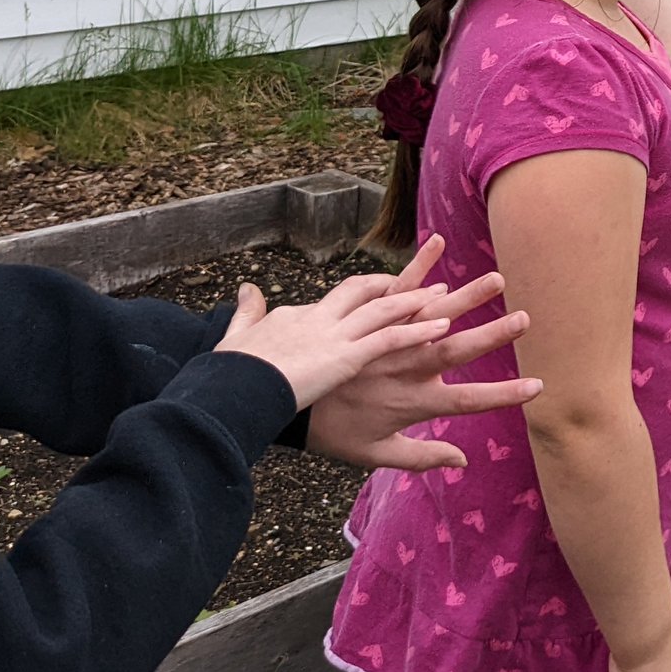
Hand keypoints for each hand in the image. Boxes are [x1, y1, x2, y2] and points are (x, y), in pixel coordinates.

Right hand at [215, 266, 452, 411]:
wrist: (228, 389)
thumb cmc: (226, 374)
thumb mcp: (235, 337)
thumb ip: (246, 312)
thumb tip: (246, 287)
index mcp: (294, 318)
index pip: (330, 303)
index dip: (353, 300)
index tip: (371, 298)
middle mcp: (318, 319)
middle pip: (360, 291)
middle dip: (388, 284)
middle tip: (414, 282)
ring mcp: (333, 335)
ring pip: (383, 308)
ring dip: (415, 299)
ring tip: (444, 292)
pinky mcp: (344, 356)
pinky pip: (389, 338)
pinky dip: (417, 331)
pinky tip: (442, 328)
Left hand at [305, 236, 543, 470]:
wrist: (283, 404)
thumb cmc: (332, 432)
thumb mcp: (377, 453)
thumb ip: (422, 457)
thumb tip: (463, 461)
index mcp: (413, 402)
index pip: (468, 399)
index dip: (504, 395)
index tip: (539, 386)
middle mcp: (405, 369)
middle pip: (456, 350)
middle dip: (493, 335)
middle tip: (525, 317)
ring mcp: (389, 341)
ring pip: (434, 316)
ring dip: (467, 296)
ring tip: (497, 277)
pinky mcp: (370, 319)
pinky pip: (395, 289)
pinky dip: (417, 268)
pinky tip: (437, 245)